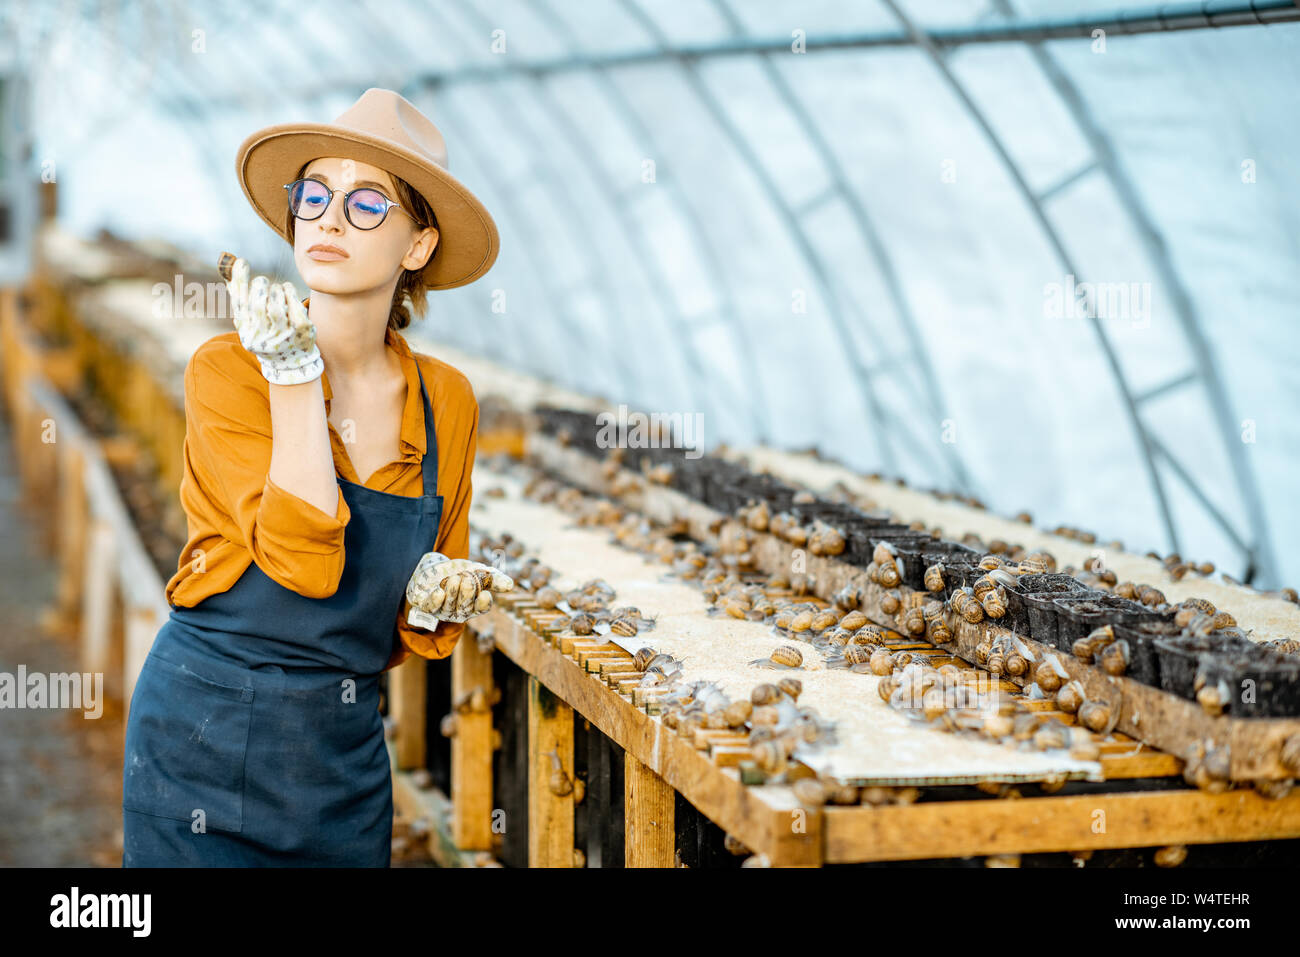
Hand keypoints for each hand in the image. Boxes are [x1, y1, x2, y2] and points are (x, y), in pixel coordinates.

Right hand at [226, 257, 323, 384]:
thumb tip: (231, 267)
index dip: (240, 281)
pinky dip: (290, 293)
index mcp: (247, 331)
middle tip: (262, 281)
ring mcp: (282, 336)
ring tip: (276, 288)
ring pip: (276, 307)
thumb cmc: (265, 333)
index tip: (242, 262)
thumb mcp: (249, 319)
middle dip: (260, 287)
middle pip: (257, 306)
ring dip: (275, 291)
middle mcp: (263, 337)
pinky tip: (287, 290)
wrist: (289, 362)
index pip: (240, 304)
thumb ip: (239, 296)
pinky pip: (295, 309)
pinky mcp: (300, 333)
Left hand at [405, 552, 514, 624]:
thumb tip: (510, 585)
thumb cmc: (460, 572)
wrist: (436, 567)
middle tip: (466, 576)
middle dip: (467, 590)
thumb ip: (493, 578)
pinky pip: (431, 608)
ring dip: (452, 589)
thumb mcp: (478, 571)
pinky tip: (439, 592)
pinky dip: (436, 601)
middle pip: (465, 607)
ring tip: (454, 577)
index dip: (483, 604)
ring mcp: (442, 611)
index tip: (485, 593)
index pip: (481, 609)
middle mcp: (459, 612)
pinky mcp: (427, 606)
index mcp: (474, 605)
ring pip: (449, 606)